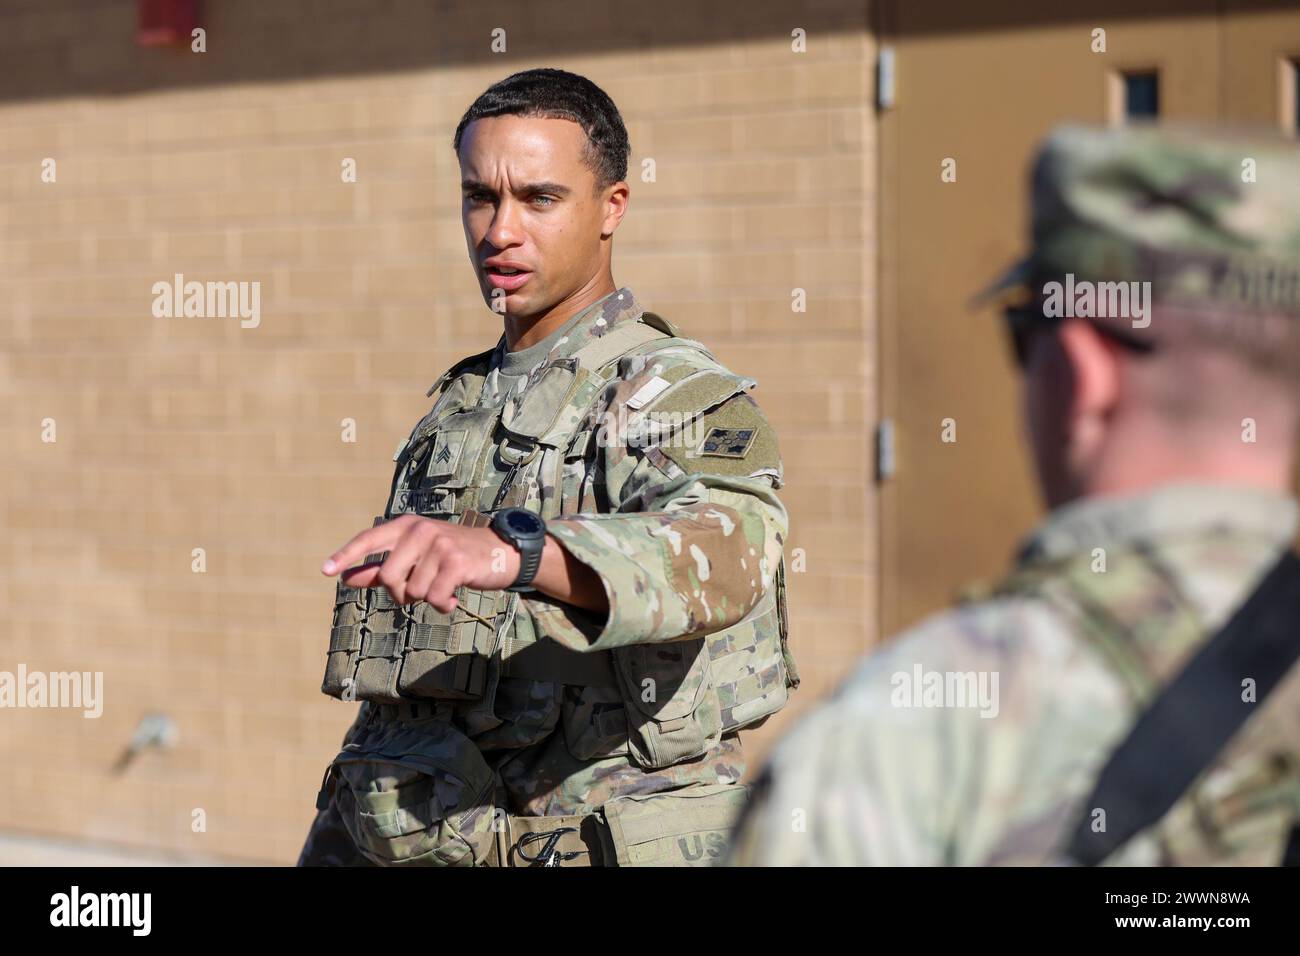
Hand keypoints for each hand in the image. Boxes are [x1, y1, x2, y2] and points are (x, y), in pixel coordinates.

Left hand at [321, 514, 520, 611]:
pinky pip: (434, 597)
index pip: (369, 539)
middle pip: (388, 577)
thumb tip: (344, 578)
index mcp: (406, 526)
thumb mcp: (416, 557)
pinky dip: (442, 604)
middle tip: (418, 591)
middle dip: (400, 593)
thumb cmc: (452, 556)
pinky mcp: (455, 562)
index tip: (326, 571)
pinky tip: (452, 598)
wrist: (498, 553)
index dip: (346, 556)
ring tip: (442, 588)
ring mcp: (438, 544)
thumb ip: (379, 567)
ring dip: (426, 599)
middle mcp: (420, 530)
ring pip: (412, 591)